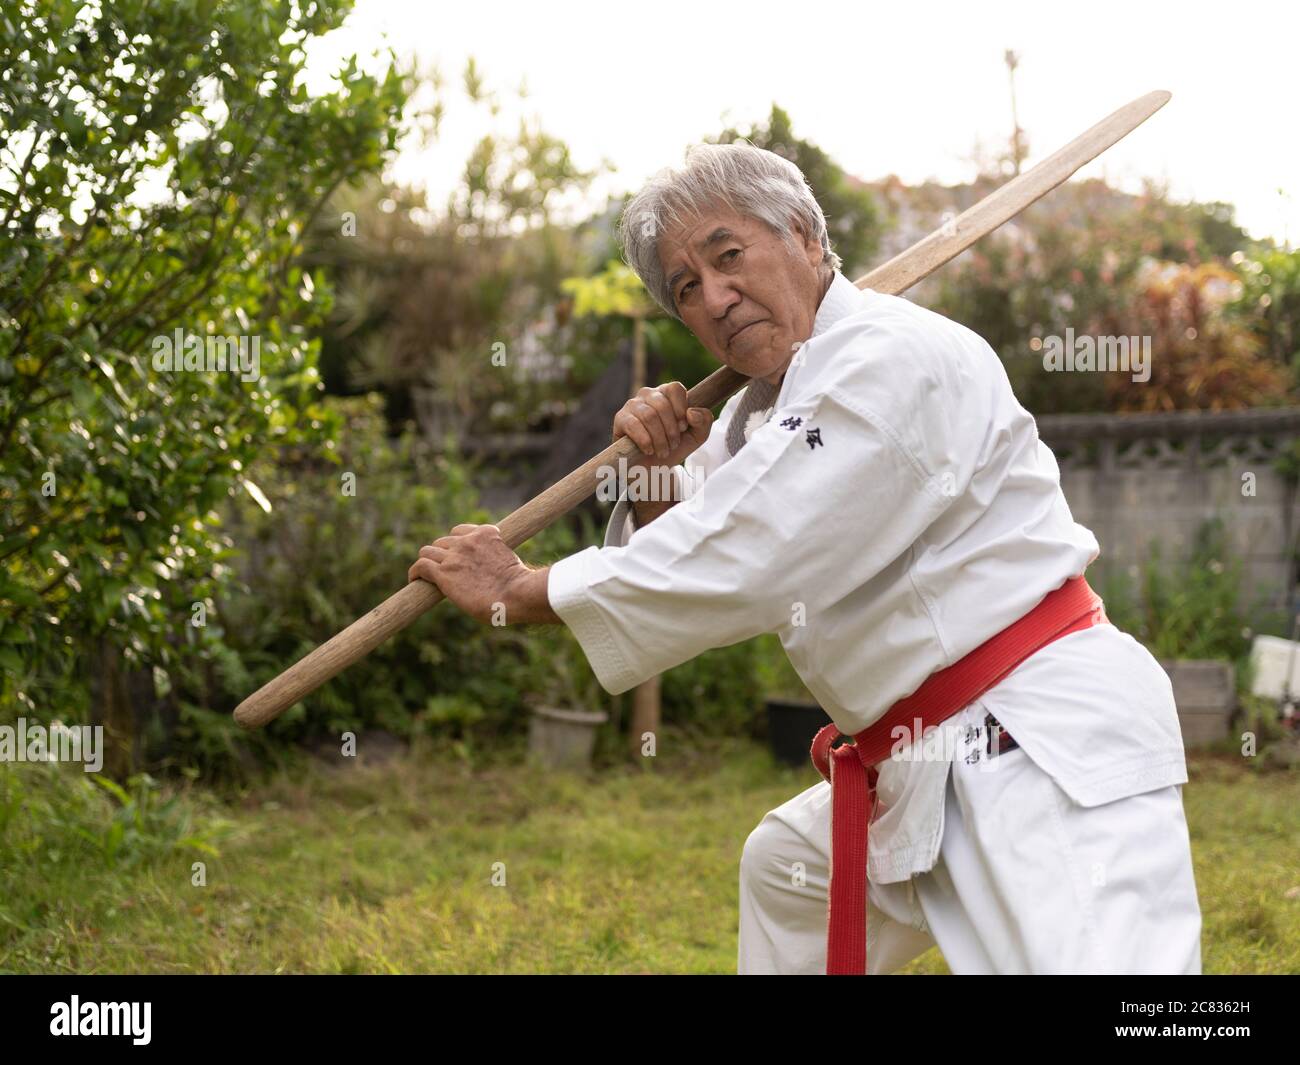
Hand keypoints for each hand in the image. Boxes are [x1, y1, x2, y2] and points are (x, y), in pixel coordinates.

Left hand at [407, 524, 553, 624]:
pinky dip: (415, 572)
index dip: (456, 543)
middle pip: (443, 541)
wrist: (517, 593)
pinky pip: (421, 566)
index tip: (456, 555)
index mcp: (487, 533)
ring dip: (428, 562)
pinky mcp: (444, 571)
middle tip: (442, 569)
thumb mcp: (510, 563)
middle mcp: (468, 540)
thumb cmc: (521, 587)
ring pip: (428, 551)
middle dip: (441, 554)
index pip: (462, 530)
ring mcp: (455, 555)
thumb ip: (497, 561)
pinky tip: (414, 579)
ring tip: (425, 574)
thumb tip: (496, 577)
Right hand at [613, 383, 712, 466]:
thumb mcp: (696, 437)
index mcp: (667, 394)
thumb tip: (692, 412)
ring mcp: (632, 405)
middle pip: (662, 404)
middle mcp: (648, 395)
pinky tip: (649, 450)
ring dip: (659, 438)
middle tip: (672, 446)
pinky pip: (633, 424)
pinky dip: (645, 440)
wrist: (652, 469)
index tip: (683, 428)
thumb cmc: (673, 448)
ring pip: (649, 415)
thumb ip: (704, 422)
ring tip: (662, 451)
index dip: (681, 409)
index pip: (675, 388)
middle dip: (671, 430)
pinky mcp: (620, 419)